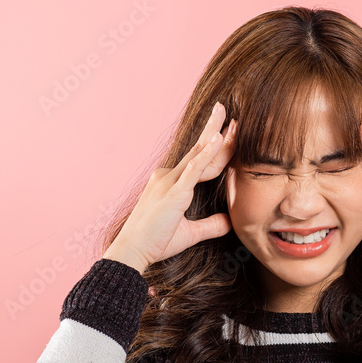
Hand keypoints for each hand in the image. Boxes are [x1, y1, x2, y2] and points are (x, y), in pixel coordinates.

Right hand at [102, 102, 236, 272]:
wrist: (132, 250)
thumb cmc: (155, 242)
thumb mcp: (189, 233)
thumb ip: (210, 226)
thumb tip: (229, 222)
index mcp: (170, 183)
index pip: (199, 162)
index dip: (216, 149)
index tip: (229, 134)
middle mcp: (168, 177)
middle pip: (199, 150)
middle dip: (215, 129)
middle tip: (228, 112)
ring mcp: (169, 181)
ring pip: (199, 154)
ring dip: (215, 134)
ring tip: (229, 117)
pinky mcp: (174, 192)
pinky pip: (194, 169)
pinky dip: (207, 153)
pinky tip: (219, 139)